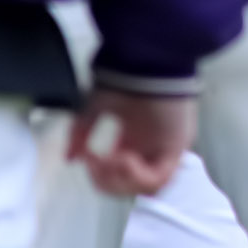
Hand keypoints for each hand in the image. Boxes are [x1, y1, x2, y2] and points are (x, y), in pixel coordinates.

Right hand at [68, 87, 196, 196]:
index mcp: (135, 138)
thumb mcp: (94, 107)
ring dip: (122, 182)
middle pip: (132, 187)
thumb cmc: (123, 76)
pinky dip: (136, 176)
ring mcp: (166, 148)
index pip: (121, 175)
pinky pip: (158, 178)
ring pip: (146, 188)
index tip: (88, 162)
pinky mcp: (177, 147)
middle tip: (96, 166)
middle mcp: (152, 147)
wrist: (147, 58)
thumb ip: (80, 135)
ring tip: (111, 161)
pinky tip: (123, 157)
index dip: (102, 177)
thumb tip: (70, 159)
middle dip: (108, 183)